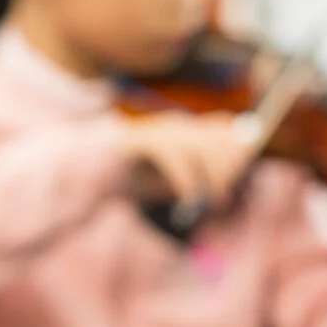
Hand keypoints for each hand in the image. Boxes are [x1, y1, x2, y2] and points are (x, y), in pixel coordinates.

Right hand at [124, 110, 256, 212]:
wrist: (88, 178)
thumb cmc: (131, 181)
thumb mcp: (173, 183)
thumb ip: (199, 180)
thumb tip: (226, 186)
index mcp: (185, 130)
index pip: (225, 127)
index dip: (238, 148)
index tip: (238, 178)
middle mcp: (175, 124)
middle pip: (217, 136)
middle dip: (227, 168)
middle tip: (222, 199)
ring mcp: (156, 129)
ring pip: (199, 146)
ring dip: (211, 176)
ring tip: (212, 203)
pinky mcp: (139, 139)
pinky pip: (172, 155)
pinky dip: (186, 179)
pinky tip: (187, 199)